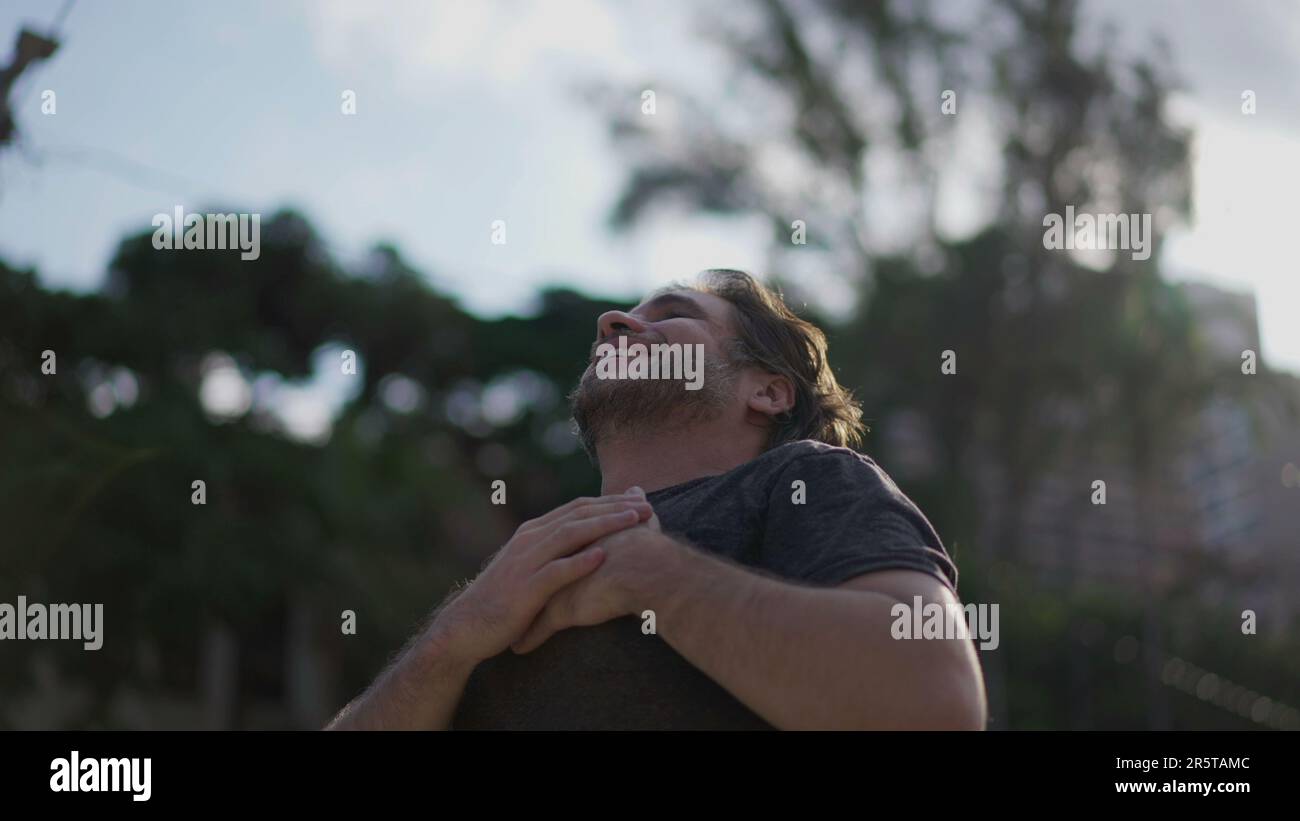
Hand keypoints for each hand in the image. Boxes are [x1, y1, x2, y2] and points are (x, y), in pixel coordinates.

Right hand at [431, 490, 654, 663]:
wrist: (468, 625)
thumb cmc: (506, 598)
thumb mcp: (531, 566)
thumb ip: (555, 550)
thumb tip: (590, 541)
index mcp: (533, 532)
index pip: (577, 507)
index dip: (610, 501)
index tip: (640, 498)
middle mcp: (530, 539)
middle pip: (578, 514)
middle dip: (615, 507)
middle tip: (647, 505)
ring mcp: (526, 562)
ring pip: (570, 535)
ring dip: (604, 525)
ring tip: (633, 521)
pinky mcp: (525, 589)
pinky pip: (556, 571)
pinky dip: (580, 562)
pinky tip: (603, 556)